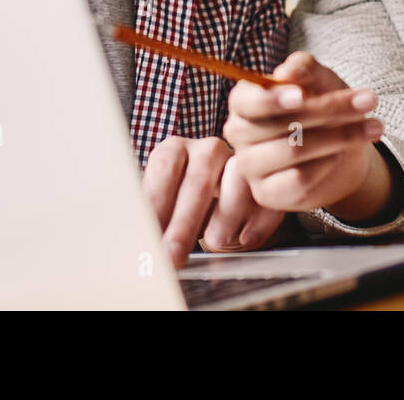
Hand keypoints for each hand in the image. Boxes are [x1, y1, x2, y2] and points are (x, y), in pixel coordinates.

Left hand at [141, 136, 284, 268]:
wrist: (210, 198)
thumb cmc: (178, 204)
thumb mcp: (159, 206)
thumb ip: (148, 219)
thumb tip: (136, 250)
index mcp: (174, 150)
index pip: (164, 169)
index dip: (156, 205)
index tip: (149, 239)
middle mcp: (207, 149)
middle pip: (198, 179)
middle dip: (184, 222)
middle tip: (173, 255)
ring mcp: (239, 161)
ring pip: (238, 177)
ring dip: (226, 213)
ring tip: (214, 242)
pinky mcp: (265, 179)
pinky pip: (267, 195)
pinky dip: (260, 219)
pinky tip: (246, 241)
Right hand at [224, 52, 386, 214]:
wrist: (341, 154)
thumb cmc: (324, 111)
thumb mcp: (321, 82)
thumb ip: (305, 70)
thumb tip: (287, 73)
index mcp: (244, 100)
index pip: (248, 99)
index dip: (273, 98)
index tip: (301, 95)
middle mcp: (239, 132)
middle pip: (278, 124)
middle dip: (329, 110)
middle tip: (369, 100)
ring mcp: (250, 166)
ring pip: (292, 150)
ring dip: (339, 137)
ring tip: (371, 128)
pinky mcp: (267, 193)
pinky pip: (299, 178)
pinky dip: (328, 163)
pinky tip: (342, 154)